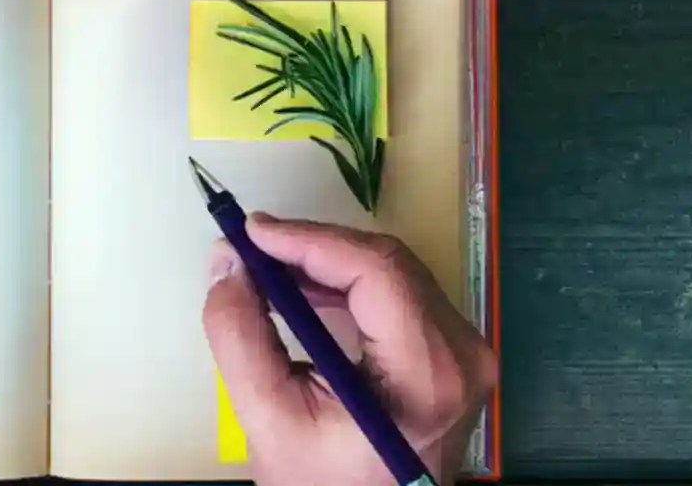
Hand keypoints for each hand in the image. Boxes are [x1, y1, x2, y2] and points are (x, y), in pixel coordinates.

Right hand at [203, 213, 496, 485]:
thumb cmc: (320, 482)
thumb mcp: (267, 417)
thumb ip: (240, 334)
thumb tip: (226, 261)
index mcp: (427, 376)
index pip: (377, 273)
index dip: (312, 240)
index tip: (253, 231)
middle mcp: (462, 355)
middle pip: (388, 266)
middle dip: (314, 246)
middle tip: (252, 245)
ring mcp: (464, 353)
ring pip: (393, 272)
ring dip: (328, 261)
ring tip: (268, 264)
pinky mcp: (452, 354)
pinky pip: (399, 294)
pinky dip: (348, 283)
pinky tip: (303, 287)